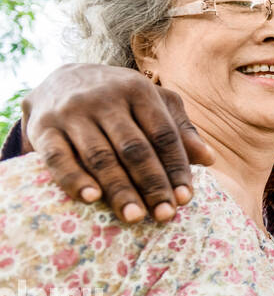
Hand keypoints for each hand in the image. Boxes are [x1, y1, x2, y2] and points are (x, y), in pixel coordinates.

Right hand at [22, 63, 214, 223]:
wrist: (57, 78)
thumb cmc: (117, 98)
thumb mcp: (151, 102)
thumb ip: (179, 129)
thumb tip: (209, 159)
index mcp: (138, 90)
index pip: (163, 135)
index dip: (176, 168)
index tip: (185, 198)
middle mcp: (105, 99)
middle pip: (134, 147)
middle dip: (152, 184)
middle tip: (165, 215)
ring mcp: (72, 113)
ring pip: (100, 156)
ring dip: (119, 189)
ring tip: (135, 216)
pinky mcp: (43, 128)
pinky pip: (58, 158)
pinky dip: (74, 179)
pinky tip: (91, 199)